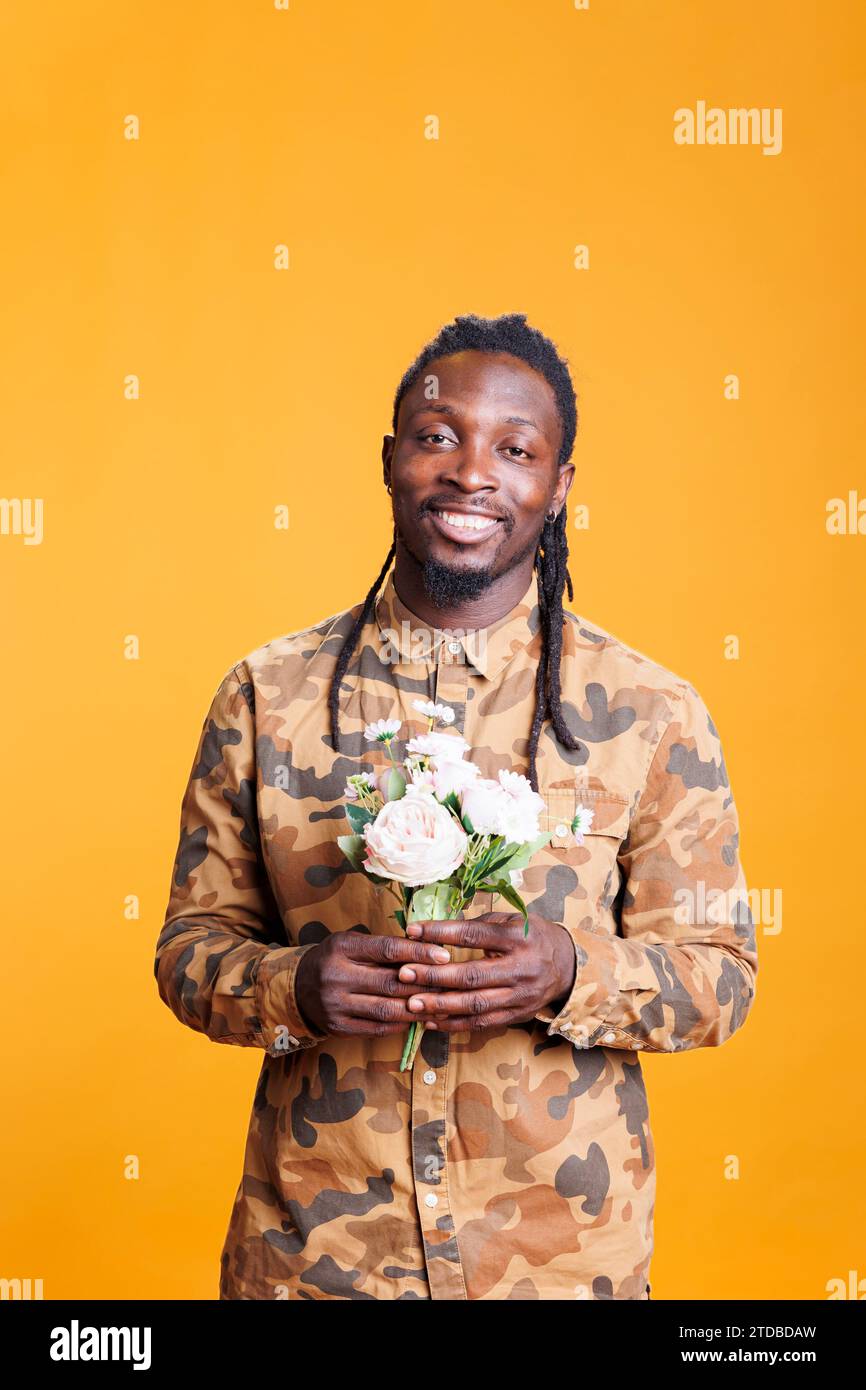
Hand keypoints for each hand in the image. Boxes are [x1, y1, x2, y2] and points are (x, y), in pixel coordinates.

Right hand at [294, 931, 457, 1036]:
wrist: (297, 987)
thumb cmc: (335, 959)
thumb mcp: (352, 943)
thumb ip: (383, 946)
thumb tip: (427, 948)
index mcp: (341, 948)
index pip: (387, 949)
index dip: (418, 952)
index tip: (444, 955)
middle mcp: (336, 976)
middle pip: (391, 982)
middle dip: (425, 984)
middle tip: (451, 983)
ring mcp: (336, 1004)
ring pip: (387, 1009)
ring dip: (418, 1008)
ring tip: (440, 1004)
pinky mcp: (338, 1027)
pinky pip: (378, 1028)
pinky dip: (402, 1024)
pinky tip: (418, 1018)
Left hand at [396, 912, 576, 1031]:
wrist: (569, 967)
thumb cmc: (533, 937)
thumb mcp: (513, 921)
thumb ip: (479, 925)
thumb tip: (436, 928)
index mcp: (518, 938)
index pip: (474, 936)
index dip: (441, 933)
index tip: (412, 931)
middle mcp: (520, 969)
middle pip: (472, 975)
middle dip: (434, 976)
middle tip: (404, 974)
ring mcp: (520, 996)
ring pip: (475, 1005)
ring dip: (440, 1005)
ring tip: (411, 1003)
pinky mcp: (517, 1016)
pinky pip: (482, 1024)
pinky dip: (454, 1024)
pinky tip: (430, 1022)